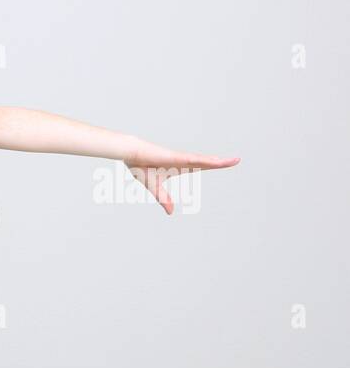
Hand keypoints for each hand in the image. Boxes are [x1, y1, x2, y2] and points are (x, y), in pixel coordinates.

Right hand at [122, 138, 240, 214]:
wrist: (131, 155)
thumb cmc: (141, 167)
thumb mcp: (155, 187)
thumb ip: (163, 198)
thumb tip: (170, 212)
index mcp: (181, 167)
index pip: (201, 166)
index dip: (214, 165)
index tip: (228, 163)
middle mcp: (184, 162)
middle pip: (206, 162)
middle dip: (221, 162)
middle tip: (236, 160)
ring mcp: (180, 159)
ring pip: (202, 161)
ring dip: (217, 161)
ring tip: (232, 161)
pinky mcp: (175, 157)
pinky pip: (192, 160)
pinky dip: (203, 160)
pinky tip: (213, 160)